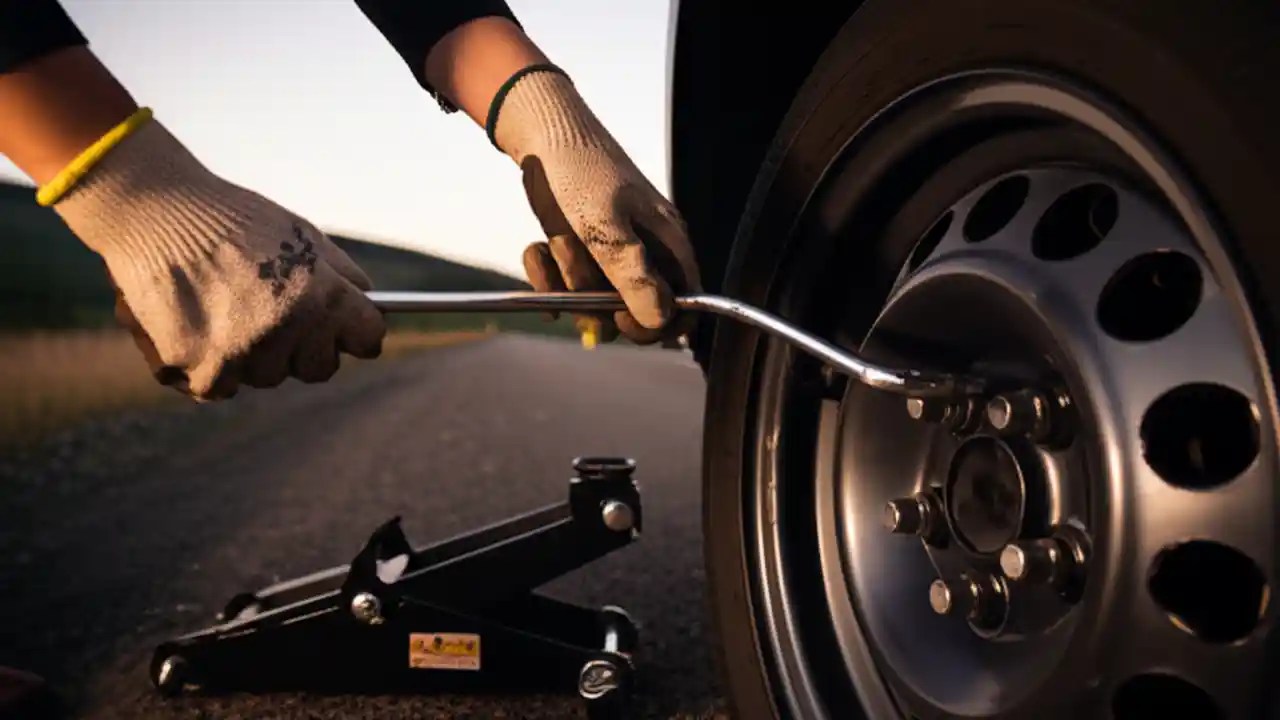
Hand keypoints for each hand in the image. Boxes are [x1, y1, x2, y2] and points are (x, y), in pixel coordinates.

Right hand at [51, 118, 385, 400]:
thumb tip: (372, 303)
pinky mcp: (200, 370)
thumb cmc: (232, 220)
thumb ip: (342, 275)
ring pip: (266, 377)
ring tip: (223, 306)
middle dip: (303, 347)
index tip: (341, 330)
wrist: (153, 212)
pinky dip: (207, 366)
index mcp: (321, 296)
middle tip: (271, 312)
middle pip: (318, 368)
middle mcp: (287, 331)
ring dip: (252, 354)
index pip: (369, 339)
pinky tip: (194, 324)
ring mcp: (243, 355)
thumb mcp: (302, 235)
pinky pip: (219, 388)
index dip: (353, 333)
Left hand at [495, 68, 701, 343]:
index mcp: (668, 244)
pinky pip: (568, 283)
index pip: (682, 308)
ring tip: (552, 245)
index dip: (653, 322)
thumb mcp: (602, 226)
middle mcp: (647, 251)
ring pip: (593, 299)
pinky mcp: (585, 249)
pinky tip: (537, 247)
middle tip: (575, 270)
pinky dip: (547, 272)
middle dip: (595, 298)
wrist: (538, 130)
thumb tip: (661, 321)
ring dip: (564, 281)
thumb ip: (632, 275)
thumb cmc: (576, 170)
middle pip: (631, 310)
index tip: (617, 315)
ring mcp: (614, 251)